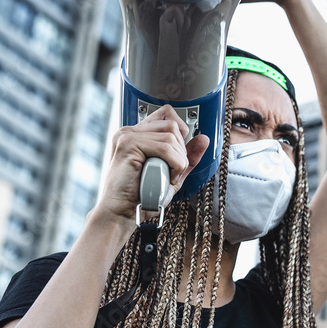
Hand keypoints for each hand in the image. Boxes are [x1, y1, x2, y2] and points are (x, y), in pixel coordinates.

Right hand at [94, 105, 209, 231]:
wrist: (122, 213)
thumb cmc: (142, 196)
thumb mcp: (173, 173)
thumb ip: (187, 156)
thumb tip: (204, 138)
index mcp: (139, 134)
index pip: (168, 114)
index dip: (181, 132)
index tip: (180, 155)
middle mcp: (131, 131)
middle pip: (173, 125)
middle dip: (181, 151)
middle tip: (173, 172)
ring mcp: (127, 136)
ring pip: (170, 136)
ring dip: (178, 161)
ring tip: (168, 177)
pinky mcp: (127, 145)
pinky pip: (164, 148)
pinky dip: (173, 164)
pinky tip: (166, 177)